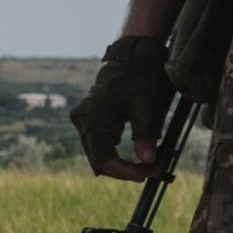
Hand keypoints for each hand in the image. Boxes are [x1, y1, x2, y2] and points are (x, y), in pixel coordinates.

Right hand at [71, 36, 171, 182]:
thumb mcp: (149, 108)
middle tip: (150, 170)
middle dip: (123, 169)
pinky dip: (112, 151)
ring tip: (143, 164)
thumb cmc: (142, 80)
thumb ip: (146, 136)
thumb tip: (149, 161)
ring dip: (118, 162)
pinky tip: (129, 153)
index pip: (104, 159)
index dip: (124, 171)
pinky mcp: (86, 118)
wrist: (133, 59)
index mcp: (95, 118)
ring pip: (96, 153)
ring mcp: (81, 119)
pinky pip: (95, 143)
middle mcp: (83, 120)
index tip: (147, 174)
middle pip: (98, 159)